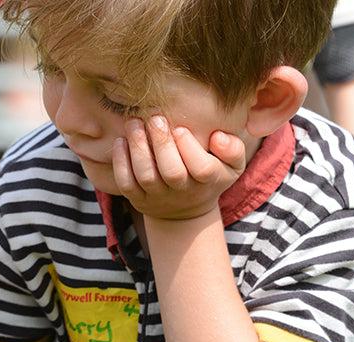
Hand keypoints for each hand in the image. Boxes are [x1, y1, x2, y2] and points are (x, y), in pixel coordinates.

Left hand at [112, 116, 246, 219]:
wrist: (186, 210)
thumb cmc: (210, 176)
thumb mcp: (231, 165)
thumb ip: (233, 149)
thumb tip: (218, 136)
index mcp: (209, 181)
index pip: (202, 169)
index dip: (190, 148)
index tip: (180, 128)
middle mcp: (183, 192)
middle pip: (172, 172)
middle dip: (161, 143)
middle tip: (154, 118)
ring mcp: (159, 197)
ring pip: (146, 176)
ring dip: (138, 148)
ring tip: (134, 124)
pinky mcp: (138, 198)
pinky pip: (126, 183)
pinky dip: (120, 162)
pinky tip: (121, 141)